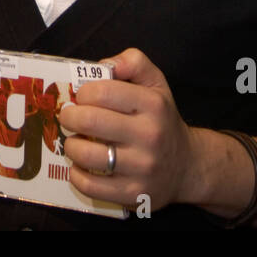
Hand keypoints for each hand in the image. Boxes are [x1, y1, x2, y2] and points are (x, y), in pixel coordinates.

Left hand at [57, 48, 198, 211]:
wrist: (187, 166)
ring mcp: (143, 167)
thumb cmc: (162, 120)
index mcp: (153, 104)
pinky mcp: (134, 193)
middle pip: (90, 121)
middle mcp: (150, 135)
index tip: (82, 98)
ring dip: (71, 146)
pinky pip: (91, 186)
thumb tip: (105, 64)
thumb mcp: (156, 84)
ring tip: (75, 142)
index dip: (83, 93)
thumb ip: (133, 62)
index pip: (102, 91)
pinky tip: (81, 167)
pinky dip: (77, 175)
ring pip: (86, 155)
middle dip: (69, 116)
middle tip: (69, 117)